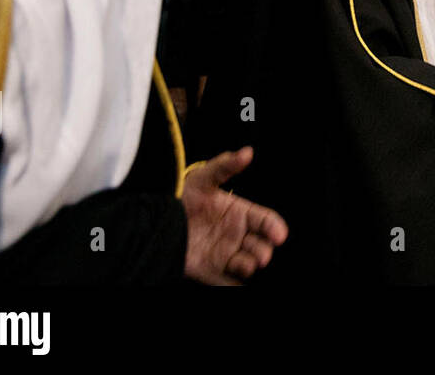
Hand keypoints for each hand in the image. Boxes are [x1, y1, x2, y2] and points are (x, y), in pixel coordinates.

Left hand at [182, 146, 288, 284]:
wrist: (155, 223)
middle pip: (262, 245)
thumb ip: (225, 165)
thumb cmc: (181, 197)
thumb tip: (248, 152)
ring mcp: (227, 254)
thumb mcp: (202, 178)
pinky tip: (238, 280)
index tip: (279, 234)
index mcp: (241, 213)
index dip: (275, 227)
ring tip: (247, 265)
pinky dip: (237, 283)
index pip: (266, 221)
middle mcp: (237, 235)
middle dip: (265, 251)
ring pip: (250, 264)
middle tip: (262, 256)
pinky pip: (230, 282)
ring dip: (252, 266)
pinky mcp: (213, 272)